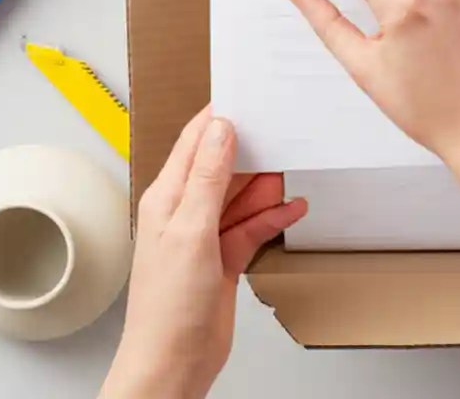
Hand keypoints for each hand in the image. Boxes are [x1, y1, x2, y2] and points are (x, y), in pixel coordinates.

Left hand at [102, 108, 307, 398]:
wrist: (173, 363)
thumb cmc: (166, 308)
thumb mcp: (192, 231)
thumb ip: (209, 179)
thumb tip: (220, 131)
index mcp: (167, 197)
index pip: (194, 142)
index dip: (220, 117)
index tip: (249, 97)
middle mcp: (185, 212)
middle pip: (222, 166)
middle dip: (252, 150)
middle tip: (283, 133)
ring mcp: (205, 236)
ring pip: (241, 197)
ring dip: (266, 186)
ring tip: (292, 170)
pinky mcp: (223, 259)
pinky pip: (251, 228)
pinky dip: (272, 218)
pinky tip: (292, 210)